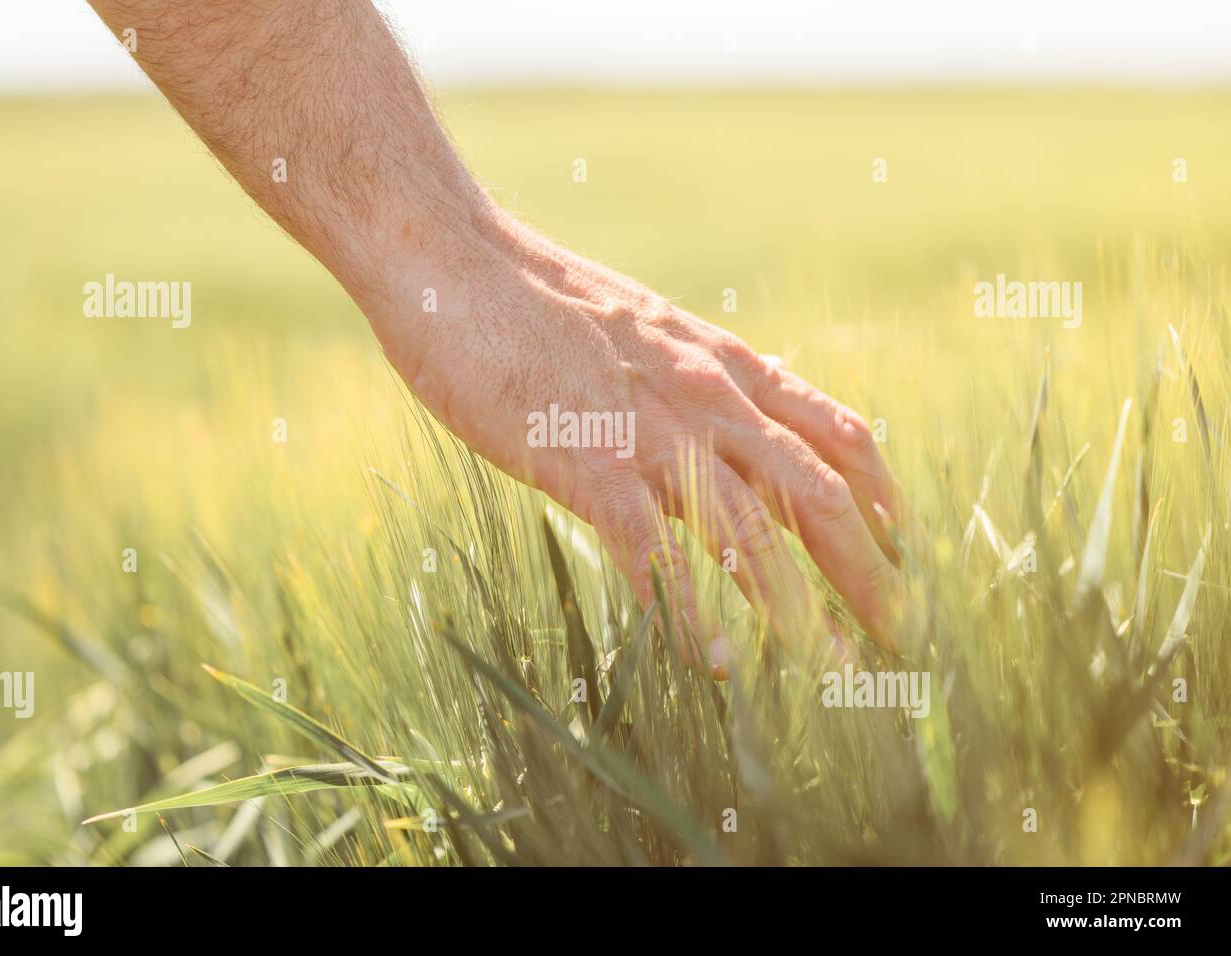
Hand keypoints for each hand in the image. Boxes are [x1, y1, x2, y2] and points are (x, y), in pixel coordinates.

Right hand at [367, 204, 903, 676]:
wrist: (453, 259)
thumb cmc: (534, 299)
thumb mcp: (641, 328)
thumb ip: (689, 376)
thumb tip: (718, 422)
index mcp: (721, 365)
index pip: (834, 429)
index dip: (881, 493)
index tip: (903, 543)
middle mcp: (707, 398)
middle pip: (816, 492)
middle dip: (866, 568)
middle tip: (897, 631)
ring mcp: (651, 430)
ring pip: (751, 531)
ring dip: (797, 607)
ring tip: (830, 668)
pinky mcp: (587, 460)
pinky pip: (652, 552)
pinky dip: (688, 611)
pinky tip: (711, 661)